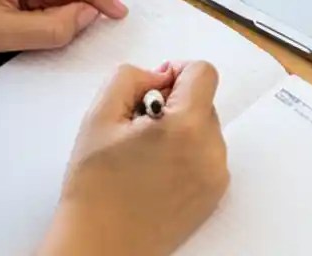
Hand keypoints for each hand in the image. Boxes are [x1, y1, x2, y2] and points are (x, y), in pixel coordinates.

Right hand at [42, 61, 229, 255]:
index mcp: (186, 126)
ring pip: (205, 130)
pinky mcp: (215, 195)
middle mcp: (211, 150)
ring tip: (145, 157)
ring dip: (180, 132)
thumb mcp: (99, 116)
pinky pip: (207, 156)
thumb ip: (131, 78)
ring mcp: (216, 175)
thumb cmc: (95, 189)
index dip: (176, 73)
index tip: (154, 90)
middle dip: (174, 106)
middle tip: (139, 130)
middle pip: (203, 102)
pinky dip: (187, 156)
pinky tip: (156, 174)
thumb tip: (159, 75)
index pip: (203, 72)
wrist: (100, 245)